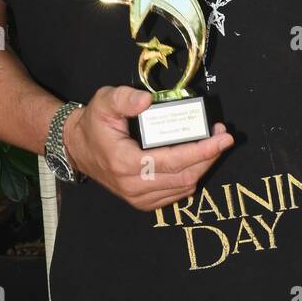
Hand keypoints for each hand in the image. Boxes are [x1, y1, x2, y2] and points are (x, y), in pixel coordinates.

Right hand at [62, 85, 233, 210]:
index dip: (203, 150)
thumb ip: (124, 98)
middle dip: (209, 156)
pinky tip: (196, 159)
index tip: (224, 138)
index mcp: (125, 162)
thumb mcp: (104, 101)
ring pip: (184, 187)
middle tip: (222, 135)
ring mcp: (138, 198)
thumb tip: (147, 100)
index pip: (173, 161)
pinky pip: (176, 193)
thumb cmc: (94, 123)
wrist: (78, 148)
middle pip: (185, 176)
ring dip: (203, 166)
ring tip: (213, 143)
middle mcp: (133, 186)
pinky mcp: (143, 202)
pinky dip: (191, 176)